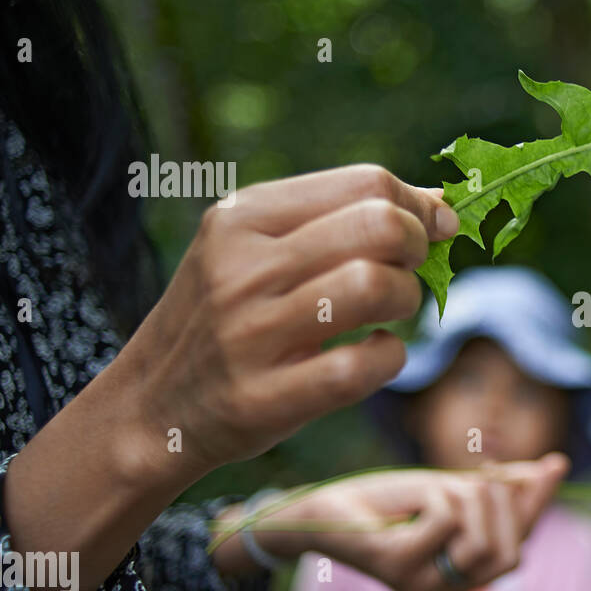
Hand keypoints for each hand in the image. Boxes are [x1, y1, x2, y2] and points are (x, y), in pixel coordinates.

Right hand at [109, 164, 458, 477]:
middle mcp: (243, 268)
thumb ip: (339, 219)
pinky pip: (361, 366)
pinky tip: (376, 355)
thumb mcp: (257, 250)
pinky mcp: (263, 397)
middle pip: (379, 226)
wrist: (151, 407)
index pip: (365, 183)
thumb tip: (439, 200)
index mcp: (244, 216)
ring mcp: (250, 334)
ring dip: (406, 299)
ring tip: (389, 312)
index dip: (420, 205)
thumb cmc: (231, 318)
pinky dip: (391, 357)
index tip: (437, 227)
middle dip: (418, 247)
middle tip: (409, 270)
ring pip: (374, 287)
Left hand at [248, 453, 569, 590]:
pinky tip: (416, 500)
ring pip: (482, 541)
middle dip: (504, 504)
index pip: (518, 550)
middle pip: (509, 553)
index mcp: (459, 582)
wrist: (324, 505)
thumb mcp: (453, 491)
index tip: (554, 465)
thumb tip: (553, 469)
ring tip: (439, 485)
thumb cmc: (388, 502)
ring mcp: (420, 587)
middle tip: (480, 471)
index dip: (537, 506)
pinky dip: (438, 497)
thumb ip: (499, 491)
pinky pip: (446, 523)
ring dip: (468, 498)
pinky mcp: (397, 567)